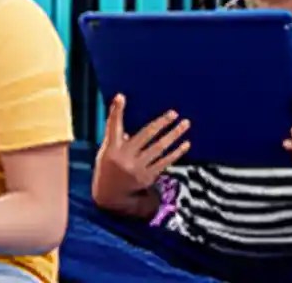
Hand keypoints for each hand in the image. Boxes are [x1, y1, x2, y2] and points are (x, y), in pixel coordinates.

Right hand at [92, 95, 189, 214]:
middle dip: (161, 123)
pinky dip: (176, 152)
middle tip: (174, 113)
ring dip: (174, 135)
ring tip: (185, 124)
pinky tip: (185, 144)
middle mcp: (124, 157)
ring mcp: (137, 168)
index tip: (121, 97)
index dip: (117, 111)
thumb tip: (124, 121)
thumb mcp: (106, 149)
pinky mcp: (148, 177)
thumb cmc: (108, 165)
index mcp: (111, 148)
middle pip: (146, 136)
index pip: (113, 126)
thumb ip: (115, 135)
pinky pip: (165, 161)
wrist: (109, 194)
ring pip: (159, 148)